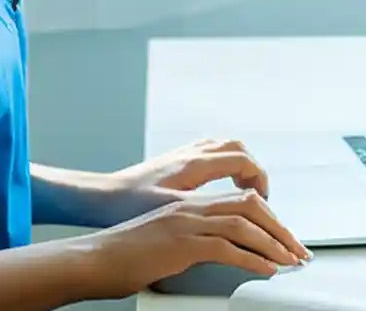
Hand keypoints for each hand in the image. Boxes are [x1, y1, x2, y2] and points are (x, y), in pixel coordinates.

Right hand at [80, 189, 312, 299]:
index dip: (268, 219)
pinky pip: (228, 248)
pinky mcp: (181, 243)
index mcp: (188, 205)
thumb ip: (190, 242)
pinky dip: (253, 259)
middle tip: (298, 251)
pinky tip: (267, 270)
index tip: (284, 240)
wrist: (93, 259)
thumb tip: (217, 254)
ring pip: (244, 225)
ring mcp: (186, 223)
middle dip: (280, 229)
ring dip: (274, 244)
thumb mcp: (164, 243)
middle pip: (250, 206)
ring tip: (290, 262)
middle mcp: (190, 208)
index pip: (240, 201)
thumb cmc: (123, 256)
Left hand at [92, 138, 273, 226]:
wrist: (102, 196)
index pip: (243, 161)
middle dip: (254, 171)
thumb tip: (242, 219)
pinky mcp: (173, 160)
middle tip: (258, 197)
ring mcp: (181, 153)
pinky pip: (209, 151)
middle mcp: (190, 153)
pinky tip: (219, 187)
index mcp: (194, 165)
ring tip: (242, 192)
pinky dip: (224, 163)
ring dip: (239, 165)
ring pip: (223, 147)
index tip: (263, 204)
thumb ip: (210, 211)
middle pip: (238, 148)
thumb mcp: (174, 212)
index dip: (260, 181)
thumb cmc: (131, 206)